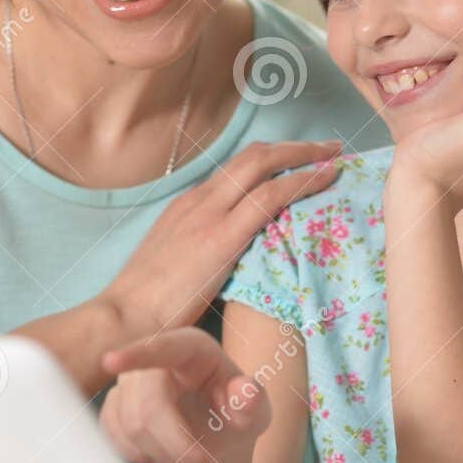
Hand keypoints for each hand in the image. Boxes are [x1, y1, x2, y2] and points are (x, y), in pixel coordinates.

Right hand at [98, 328, 270, 462]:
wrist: (213, 435)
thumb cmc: (235, 416)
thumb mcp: (256, 411)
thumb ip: (254, 401)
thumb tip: (246, 391)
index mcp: (191, 348)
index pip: (162, 348)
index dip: (136, 355)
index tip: (109, 362)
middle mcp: (154, 359)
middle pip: (148, 407)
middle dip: (178, 447)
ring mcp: (129, 382)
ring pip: (132, 426)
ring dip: (165, 455)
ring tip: (192, 458)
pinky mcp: (113, 406)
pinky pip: (116, 437)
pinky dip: (144, 456)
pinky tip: (166, 452)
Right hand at [101, 140, 343, 333]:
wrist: (126, 315)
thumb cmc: (147, 306)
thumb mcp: (174, 266)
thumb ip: (199, 253)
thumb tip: (223, 263)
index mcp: (187, 205)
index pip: (235, 169)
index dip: (270, 160)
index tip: (297, 161)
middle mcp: (200, 199)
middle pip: (253, 156)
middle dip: (294, 148)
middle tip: (327, 147)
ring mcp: (210, 213)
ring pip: (264, 165)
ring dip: (305, 156)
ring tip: (335, 156)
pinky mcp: (223, 234)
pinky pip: (272, 195)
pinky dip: (304, 181)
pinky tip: (327, 179)